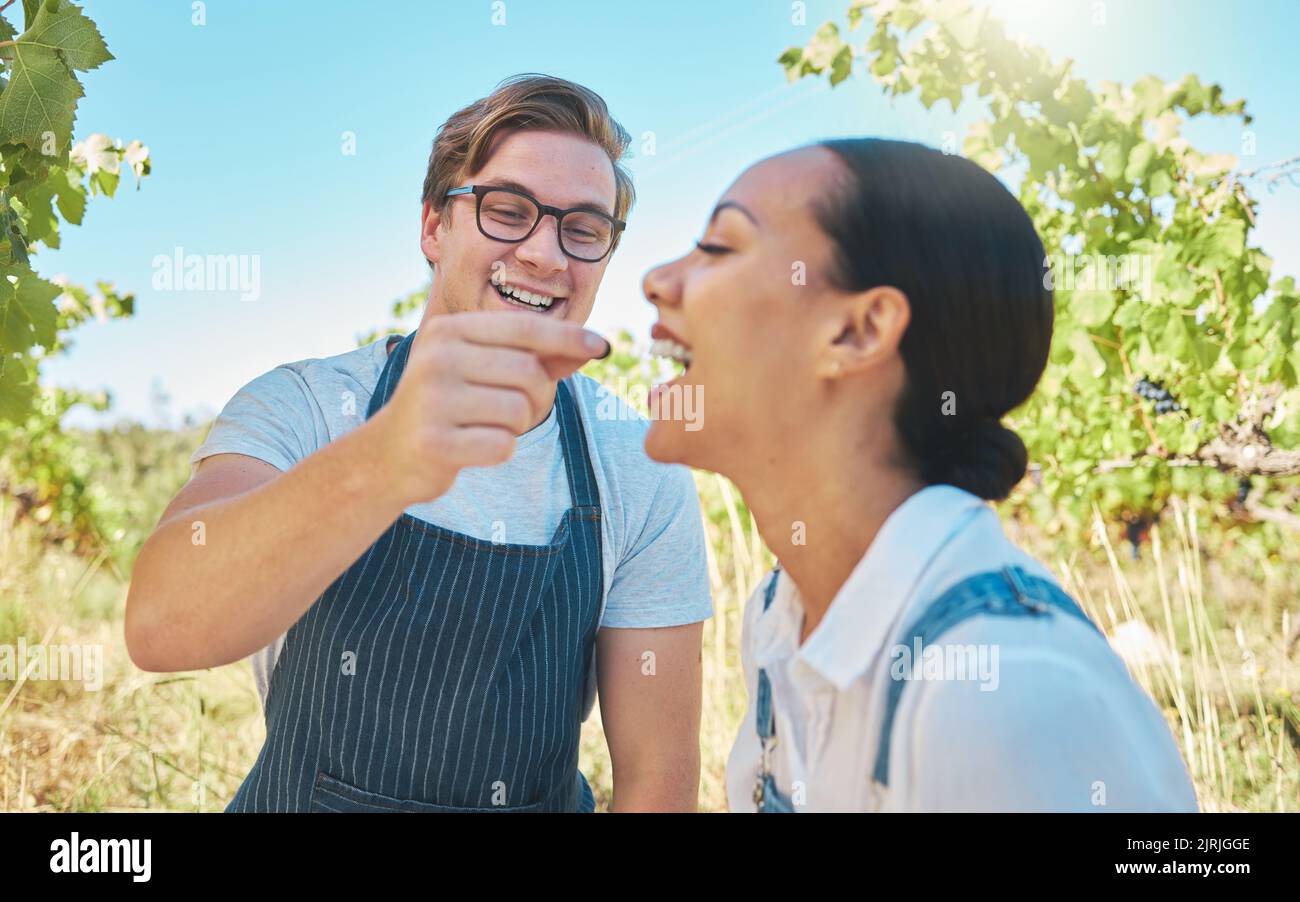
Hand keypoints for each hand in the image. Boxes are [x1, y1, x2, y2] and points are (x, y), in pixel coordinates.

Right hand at [370, 306, 609, 505]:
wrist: (389, 454)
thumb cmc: (450, 405)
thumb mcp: (485, 369)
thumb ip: (537, 355)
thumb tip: (595, 347)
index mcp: (449, 330)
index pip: (524, 328)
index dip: (569, 337)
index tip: (604, 346)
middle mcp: (437, 357)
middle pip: (530, 373)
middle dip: (537, 396)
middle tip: (511, 409)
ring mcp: (433, 400)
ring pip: (520, 410)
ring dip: (517, 425)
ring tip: (484, 425)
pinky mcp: (436, 442)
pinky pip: (503, 445)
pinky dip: (499, 450)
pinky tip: (472, 447)